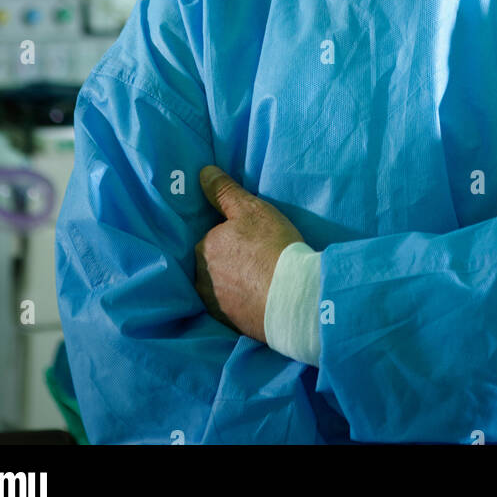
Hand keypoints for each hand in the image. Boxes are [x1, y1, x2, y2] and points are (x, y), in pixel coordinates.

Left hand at [194, 166, 304, 342]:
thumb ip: (224, 191)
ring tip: (262, 279)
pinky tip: (260, 297)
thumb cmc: (272, 246)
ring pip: (222, 285)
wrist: (294, 297)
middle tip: (260, 258)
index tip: (255, 239)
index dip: (235, 236)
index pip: (214, 237)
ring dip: (236, 281)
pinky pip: (231, 307)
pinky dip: (242, 302)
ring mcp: (214, 302)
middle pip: (215, 262)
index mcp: (204, 246)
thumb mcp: (251, 209)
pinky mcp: (228, 323)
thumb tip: (203, 173)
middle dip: (231, 260)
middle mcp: (202, 276)